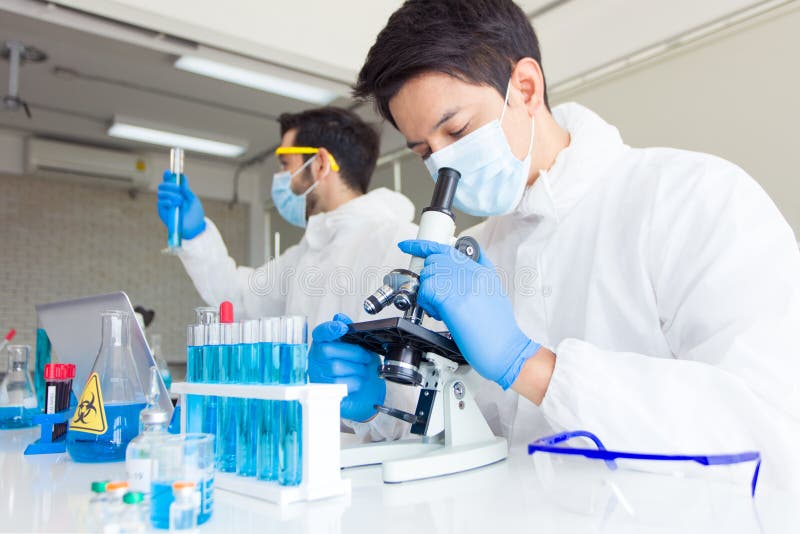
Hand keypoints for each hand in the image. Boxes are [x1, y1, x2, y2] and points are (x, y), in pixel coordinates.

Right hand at [157, 170, 206, 238]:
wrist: (195, 227)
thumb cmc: (195, 214)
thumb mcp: (192, 199)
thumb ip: (186, 189)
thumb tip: (183, 177)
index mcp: (176, 193)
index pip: (168, 182)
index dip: (167, 176)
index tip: (169, 172)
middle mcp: (169, 197)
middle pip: (162, 185)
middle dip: (170, 185)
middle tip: (178, 189)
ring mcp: (165, 204)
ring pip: (161, 193)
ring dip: (171, 194)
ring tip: (180, 201)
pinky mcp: (162, 212)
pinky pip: (160, 202)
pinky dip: (168, 201)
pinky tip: (174, 204)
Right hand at [309, 313, 385, 421]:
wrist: (365, 392)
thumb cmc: (358, 366)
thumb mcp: (357, 346)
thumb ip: (349, 331)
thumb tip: (340, 317)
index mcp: (322, 344)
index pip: (320, 333)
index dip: (329, 329)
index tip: (342, 327)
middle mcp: (315, 359)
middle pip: (328, 351)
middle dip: (354, 353)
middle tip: (366, 357)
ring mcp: (318, 375)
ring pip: (335, 368)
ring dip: (357, 369)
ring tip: (362, 370)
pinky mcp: (325, 391)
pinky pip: (341, 383)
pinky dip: (355, 382)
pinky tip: (357, 380)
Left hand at [398, 239, 540, 389]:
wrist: (507, 349)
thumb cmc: (498, 328)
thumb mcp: (493, 291)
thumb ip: (478, 272)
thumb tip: (459, 262)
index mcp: (480, 269)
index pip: (446, 248)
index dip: (421, 245)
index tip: (407, 246)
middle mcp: (471, 271)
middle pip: (433, 262)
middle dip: (429, 280)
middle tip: (438, 299)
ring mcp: (462, 283)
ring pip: (427, 276)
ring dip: (428, 295)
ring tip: (443, 311)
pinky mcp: (452, 298)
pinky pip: (426, 291)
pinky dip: (427, 305)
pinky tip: (441, 315)